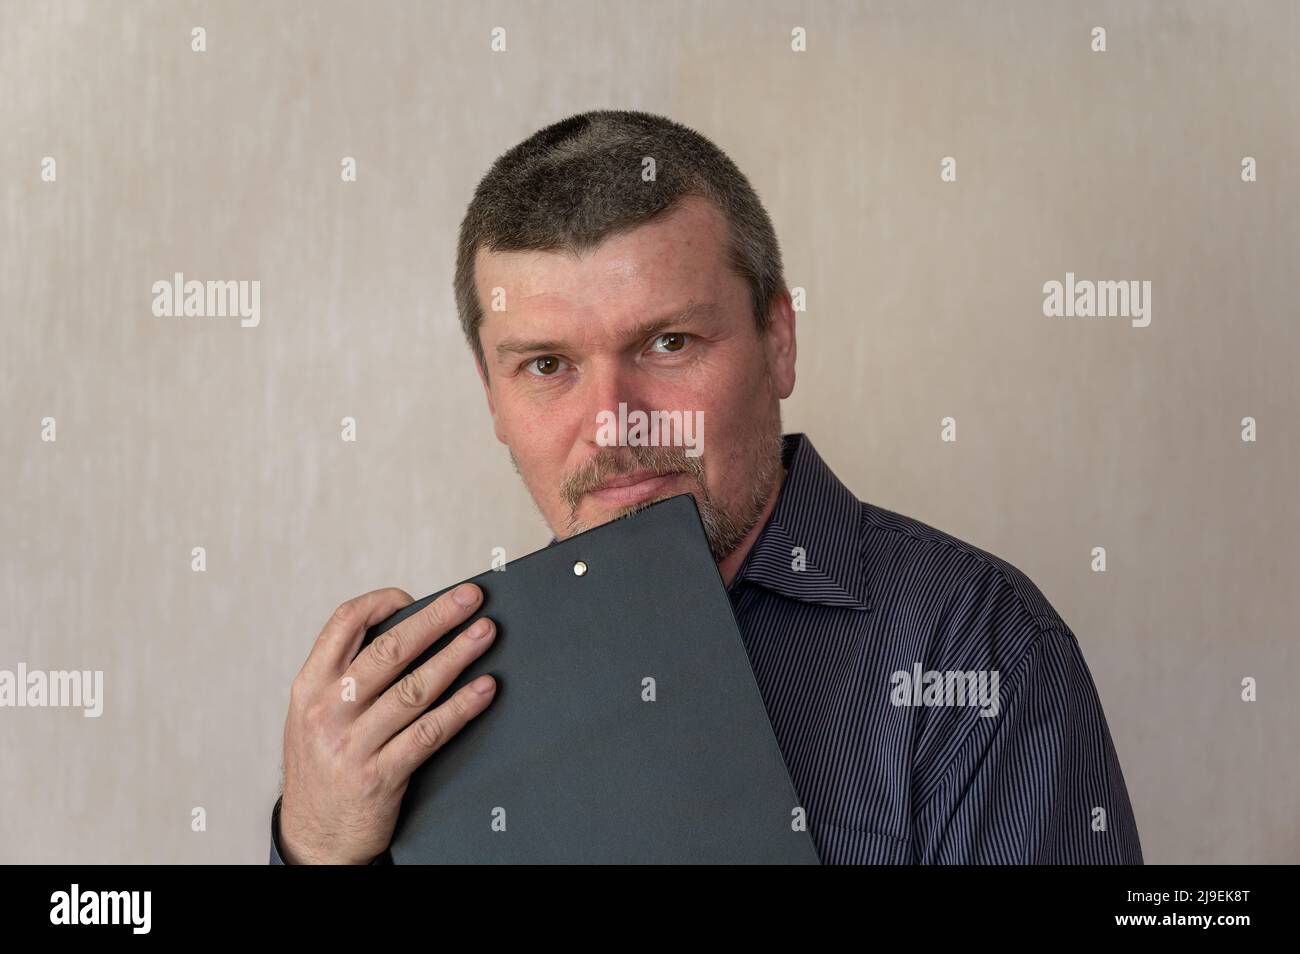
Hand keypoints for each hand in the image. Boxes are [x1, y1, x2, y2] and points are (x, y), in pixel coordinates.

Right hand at [278, 584, 496, 863]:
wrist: (313, 840)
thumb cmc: (324, 766)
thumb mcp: (316, 716)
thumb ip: (346, 676)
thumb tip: (406, 629)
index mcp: (310, 687)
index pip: (343, 625)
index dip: (381, 603)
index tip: (415, 595)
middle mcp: (328, 712)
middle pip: (389, 651)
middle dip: (436, 619)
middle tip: (470, 598)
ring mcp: (353, 746)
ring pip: (414, 689)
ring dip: (457, 656)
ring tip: (485, 634)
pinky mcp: (380, 777)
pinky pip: (428, 733)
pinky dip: (460, 708)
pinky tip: (484, 690)